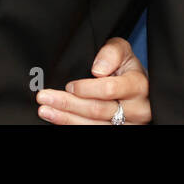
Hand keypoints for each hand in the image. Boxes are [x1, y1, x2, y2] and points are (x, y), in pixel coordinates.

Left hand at [35, 37, 150, 124]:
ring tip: (46, 110)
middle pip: (98, 110)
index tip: (69, 85)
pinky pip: (94, 132)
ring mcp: (130, 124)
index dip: (86, 88)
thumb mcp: (122, 51)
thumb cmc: (125, 67)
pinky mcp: (120, 131)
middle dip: (68, 103)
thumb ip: (111, 53)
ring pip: (95, 126)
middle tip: (44, 97)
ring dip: (66, 119)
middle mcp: (137, 109)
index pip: (109, 89)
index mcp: (138, 86)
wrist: (137, 87)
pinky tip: (58, 119)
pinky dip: (72, 125)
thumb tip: (98, 69)